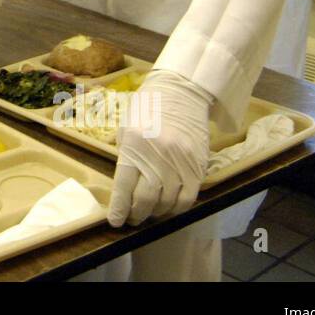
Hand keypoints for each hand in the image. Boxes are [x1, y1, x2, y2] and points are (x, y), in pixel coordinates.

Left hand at [108, 69, 211, 226]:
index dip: (119, 209)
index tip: (115, 221)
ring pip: (168, 201)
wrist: (182, 92)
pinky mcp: (198, 165)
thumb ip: (126, 157)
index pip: (124, 186)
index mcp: (134, 143)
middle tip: (132, 218)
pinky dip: (177, 208)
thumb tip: (124, 191)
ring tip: (149, 213)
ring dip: (156, 213)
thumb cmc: (147, 108)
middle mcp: (157, 153)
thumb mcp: (126, 128)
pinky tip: (168, 207)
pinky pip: (188, 197)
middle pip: (146, 199)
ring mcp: (180, 160)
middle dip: (136, 214)